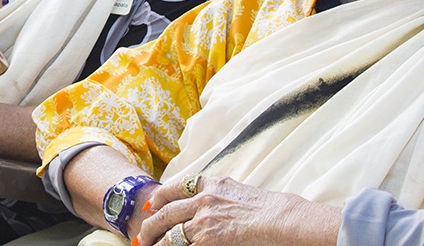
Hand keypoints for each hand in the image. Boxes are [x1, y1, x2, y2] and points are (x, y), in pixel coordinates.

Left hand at [136, 176, 340, 245]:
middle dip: (151, 223)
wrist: (282, 219)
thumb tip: (205, 202)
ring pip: (171, 232)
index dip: (160, 197)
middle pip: (166, 210)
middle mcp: (203, 198)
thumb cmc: (269, 209)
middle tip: (141, 235)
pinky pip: (182, 245)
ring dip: (156, 241)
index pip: (176, 187)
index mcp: (212, 183)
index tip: (151, 205)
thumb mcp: (239, 192)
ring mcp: (204, 218)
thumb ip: (219, 195)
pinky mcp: (208, 237)